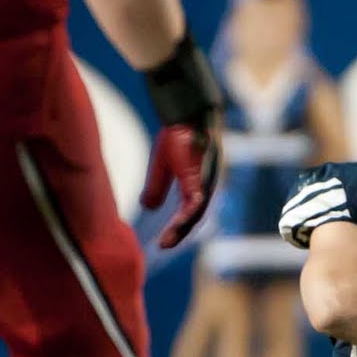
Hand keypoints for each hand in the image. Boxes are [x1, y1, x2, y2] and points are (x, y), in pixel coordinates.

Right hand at [140, 120, 220, 248]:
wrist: (187, 111)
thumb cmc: (178, 134)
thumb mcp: (162, 165)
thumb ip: (156, 186)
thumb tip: (148, 207)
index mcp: (195, 186)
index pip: (188, 214)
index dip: (177, 229)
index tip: (162, 243)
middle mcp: (206, 186)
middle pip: (194, 217)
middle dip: (180, 232)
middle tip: (164, 245)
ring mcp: (208, 179)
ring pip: (198, 210)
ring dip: (183, 226)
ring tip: (168, 239)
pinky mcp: (206, 170)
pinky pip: (199, 194)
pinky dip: (191, 209)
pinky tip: (182, 218)